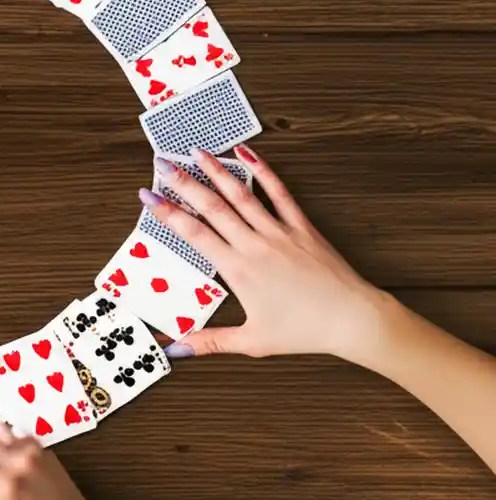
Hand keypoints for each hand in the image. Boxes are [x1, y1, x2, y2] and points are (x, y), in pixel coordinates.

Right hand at [143, 145, 397, 361]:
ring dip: (216, 171)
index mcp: (238, 270)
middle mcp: (254, 245)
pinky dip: (263, 171)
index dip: (168, 213)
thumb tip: (176, 348)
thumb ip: (209, 341)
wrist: (351, 318)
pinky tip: (248, 154)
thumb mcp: (251, 341)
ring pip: (241, 195)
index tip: (148, 196)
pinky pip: (279, 193)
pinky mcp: (301, 226)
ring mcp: (279, 232)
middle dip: (183, 183)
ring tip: (197, 151)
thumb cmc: (303, 331)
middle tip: (162, 163)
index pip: (194, 234)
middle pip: (212, 207)